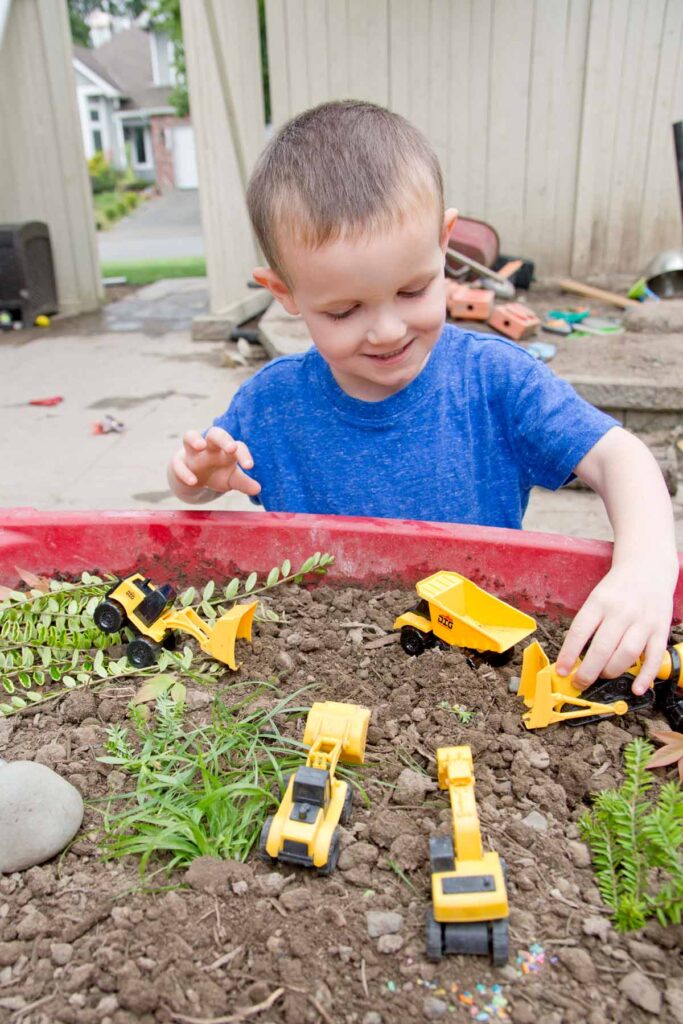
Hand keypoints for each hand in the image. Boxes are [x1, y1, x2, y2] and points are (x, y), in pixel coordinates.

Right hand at [170, 427, 261, 496]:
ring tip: (200, 445)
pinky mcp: (178, 462)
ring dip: (194, 439)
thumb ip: (244, 483)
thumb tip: (259, 489)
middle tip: (231, 448)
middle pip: (215, 433)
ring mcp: (192, 453)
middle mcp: (209, 447)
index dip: (243, 455)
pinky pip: (178, 463)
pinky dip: (184, 472)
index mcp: (226, 450)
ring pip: (189, 436)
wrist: (193, 479)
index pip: (237, 446)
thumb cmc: (217, 474)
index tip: (249, 466)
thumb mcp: (232, 480)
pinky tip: (193, 482)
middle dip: (223, 438)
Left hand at [555, 561, 673, 695]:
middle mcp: (621, 611)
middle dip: (588, 671)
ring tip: (602, 676)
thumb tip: (573, 656)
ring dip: (612, 672)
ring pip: (627, 654)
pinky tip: (636, 688)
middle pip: (603, 648)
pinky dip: (646, 675)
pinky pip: (655, 656)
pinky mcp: (660, 629)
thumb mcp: (596, 597)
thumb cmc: (617, 588)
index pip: (580, 631)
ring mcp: (643, 621)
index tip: (561, 671)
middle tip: (579, 682)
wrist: (648, 566)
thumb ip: (588, 623)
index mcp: (600, 601)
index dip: (568, 654)